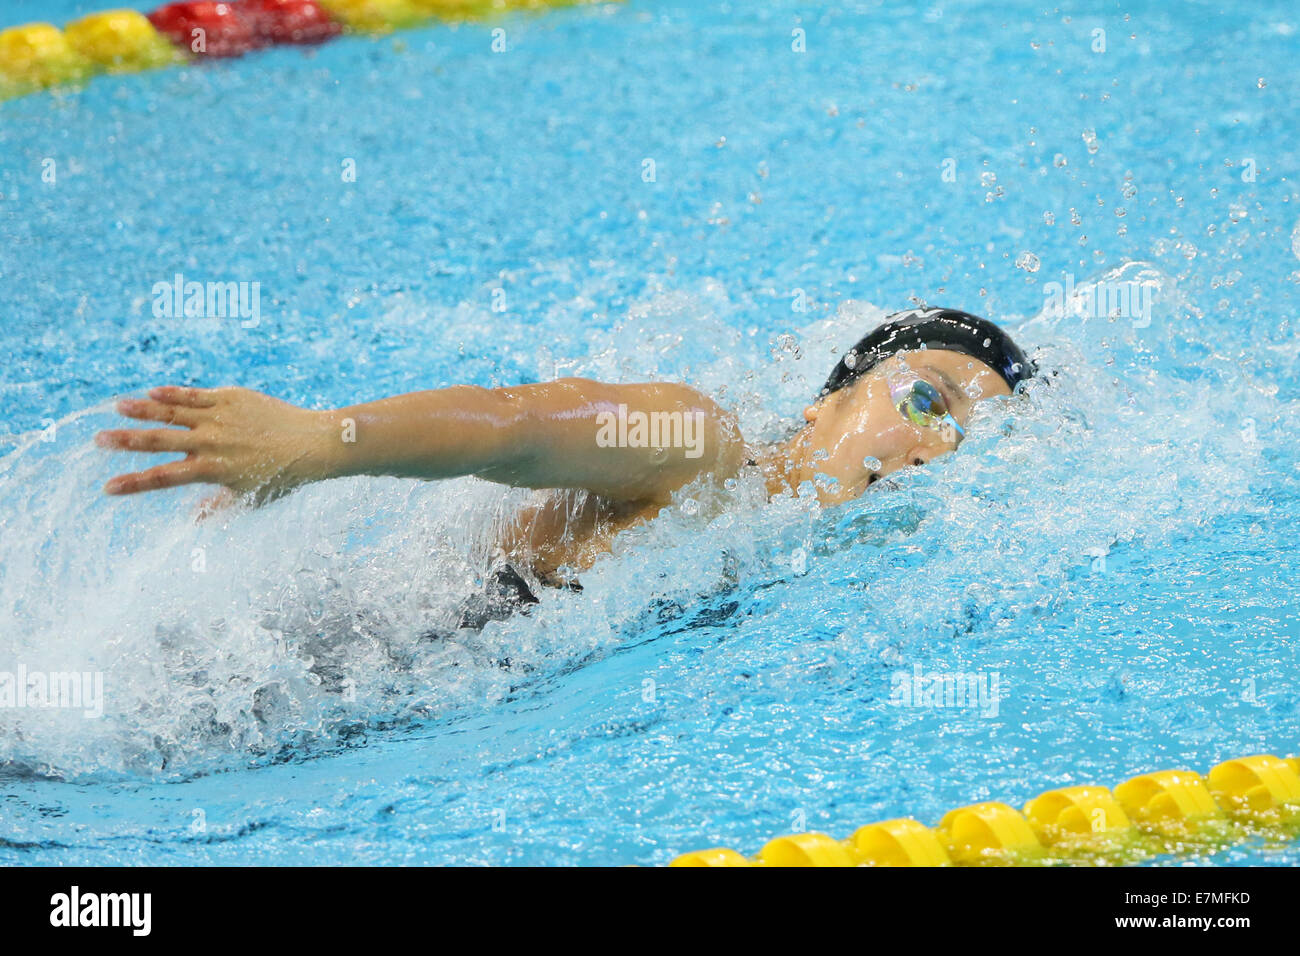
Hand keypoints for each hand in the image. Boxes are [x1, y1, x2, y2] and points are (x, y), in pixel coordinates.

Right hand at [96, 386, 335, 501]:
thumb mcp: (250, 498)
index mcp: (212, 470)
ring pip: (172, 411)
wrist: (314, 444)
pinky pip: (195, 394)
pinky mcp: (231, 398)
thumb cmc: (283, 476)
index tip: (107, 488)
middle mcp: (211, 442)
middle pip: (159, 441)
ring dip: (142, 410)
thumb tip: (191, 520)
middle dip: (125, 441)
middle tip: (97, 440)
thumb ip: (217, 507)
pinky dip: (173, 392)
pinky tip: (152, 391)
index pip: (163, 478)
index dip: (133, 484)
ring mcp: (219, 418)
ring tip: (117, 407)